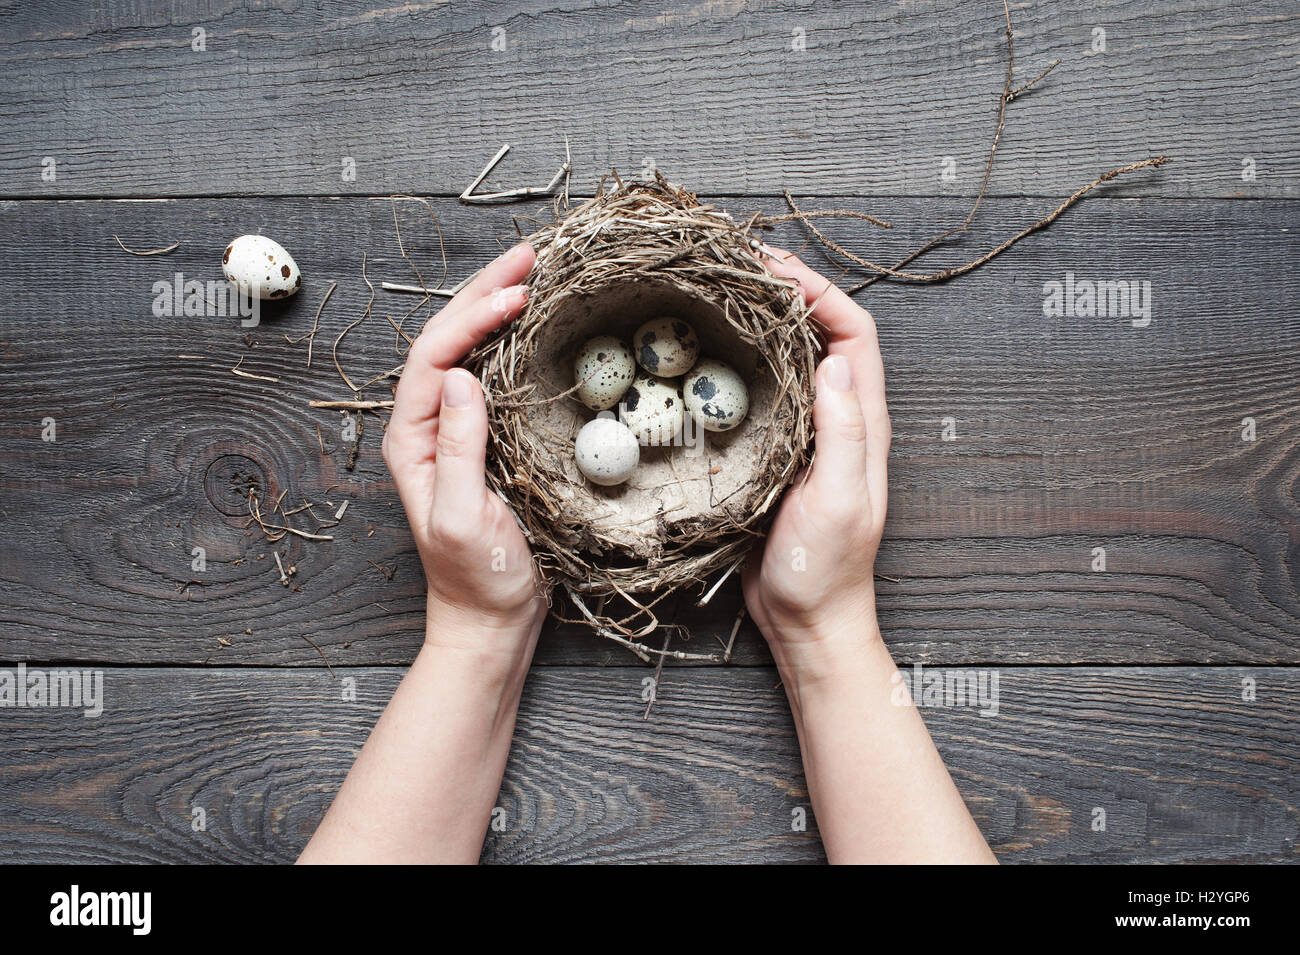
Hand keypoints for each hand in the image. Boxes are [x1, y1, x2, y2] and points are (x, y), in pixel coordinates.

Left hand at [382, 242, 548, 648]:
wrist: (489, 620)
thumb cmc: (477, 579)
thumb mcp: (466, 517)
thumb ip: (458, 449)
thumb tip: (462, 377)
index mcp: (411, 441)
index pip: (434, 357)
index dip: (473, 318)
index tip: (518, 294)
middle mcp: (426, 428)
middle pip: (446, 340)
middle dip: (482, 292)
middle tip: (528, 255)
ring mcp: (454, 433)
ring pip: (468, 352)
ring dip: (494, 308)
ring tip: (532, 272)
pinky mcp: (483, 442)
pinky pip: (493, 376)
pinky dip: (512, 342)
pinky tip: (535, 326)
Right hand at [742, 247, 890, 668]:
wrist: (806, 622)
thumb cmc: (825, 571)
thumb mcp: (838, 500)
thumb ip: (842, 432)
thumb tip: (834, 360)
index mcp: (861, 423)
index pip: (853, 334)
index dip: (820, 292)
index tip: (773, 267)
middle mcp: (836, 419)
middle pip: (819, 334)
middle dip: (785, 291)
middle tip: (735, 265)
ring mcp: (803, 436)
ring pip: (786, 360)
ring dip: (758, 322)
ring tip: (715, 295)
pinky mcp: (772, 454)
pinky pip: (757, 395)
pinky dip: (734, 365)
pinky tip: (700, 359)